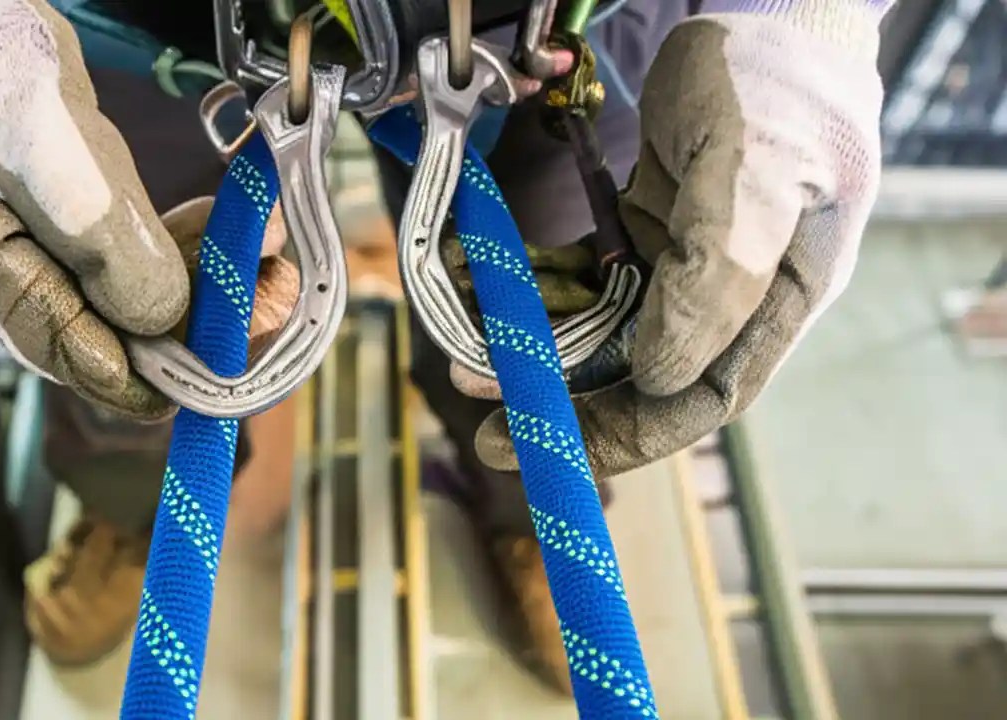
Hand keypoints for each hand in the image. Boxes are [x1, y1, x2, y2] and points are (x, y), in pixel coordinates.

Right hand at [0, 0, 293, 420]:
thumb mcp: (40, 135)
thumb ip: (97, 232)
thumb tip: (159, 316)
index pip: (60, 341)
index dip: (137, 371)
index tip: (203, 387)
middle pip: (95, 328)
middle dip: (185, 325)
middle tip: (263, 309)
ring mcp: (21, 247)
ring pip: (117, 294)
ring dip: (193, 283)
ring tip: (265, 269)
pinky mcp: (54, 223)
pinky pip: (120, 257)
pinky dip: (175, 248)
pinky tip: (225, 234)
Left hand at [466, 12, 884, 475]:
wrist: (764, 11)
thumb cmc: (774, 87)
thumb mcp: (750, 178)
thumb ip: (712, 278)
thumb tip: (661, 377)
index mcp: (779, 299)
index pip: (702, 396)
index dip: (627, 434)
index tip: (551, 449)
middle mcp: (734, 293)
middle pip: (643, 373)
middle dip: (566, 399)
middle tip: (492, 420)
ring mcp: (687, 261)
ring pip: (605, 328)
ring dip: (539, 344)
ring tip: (472, 356)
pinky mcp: (648, 228)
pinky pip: (588, 276)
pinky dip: (539, 287)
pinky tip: (488, 289)